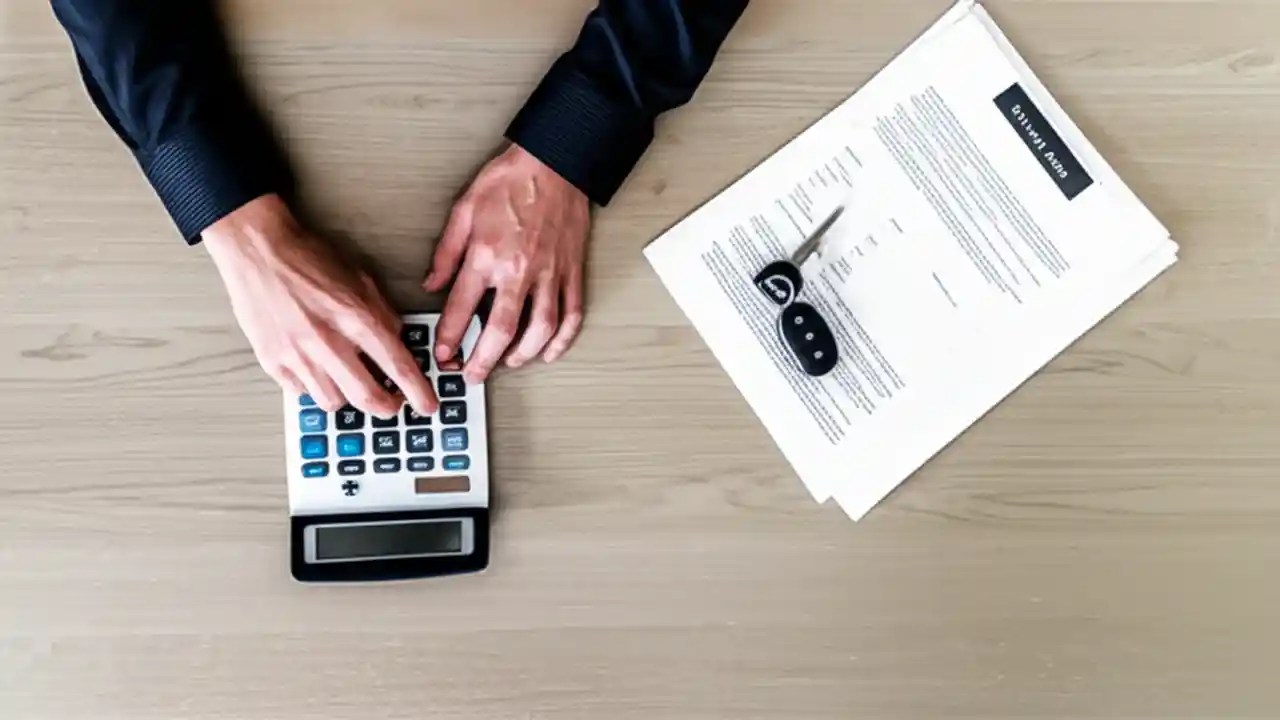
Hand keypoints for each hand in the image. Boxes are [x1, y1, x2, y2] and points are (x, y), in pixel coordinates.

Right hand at [203, 194, 437, 417]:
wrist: (258, 250)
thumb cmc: (308, 259)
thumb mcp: (361, 279)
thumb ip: (383, 314)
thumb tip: (398, 343)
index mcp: (356, 318)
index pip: (398, 367)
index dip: (418, 392)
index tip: (428, 406)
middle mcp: (328, 342)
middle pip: (367, 398)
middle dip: (387, 408)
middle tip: (393, 405)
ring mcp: (297, 356)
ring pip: (333, 402)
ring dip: (348, 396)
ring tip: (350, 380)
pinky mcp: (272, 361)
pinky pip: (301, 392)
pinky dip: (313, 386)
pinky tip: (316, 369)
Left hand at [424, 143, 588, 383]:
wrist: (555, 161)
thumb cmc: (511, 180)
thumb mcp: (464, 210)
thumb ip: (447, 252)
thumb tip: (432, 284)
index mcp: (487, 255)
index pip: (461, 308)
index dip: (449, 337)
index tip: (443, 353)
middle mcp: (519, 269)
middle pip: (501, 329)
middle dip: (483, 360)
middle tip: (473, 374)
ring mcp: (550, 273)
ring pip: (540, 328)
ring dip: (523, 355)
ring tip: (508, 363)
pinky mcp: (572, 271)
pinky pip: (571, 313)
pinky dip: (562, 339)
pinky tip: (550, 352)